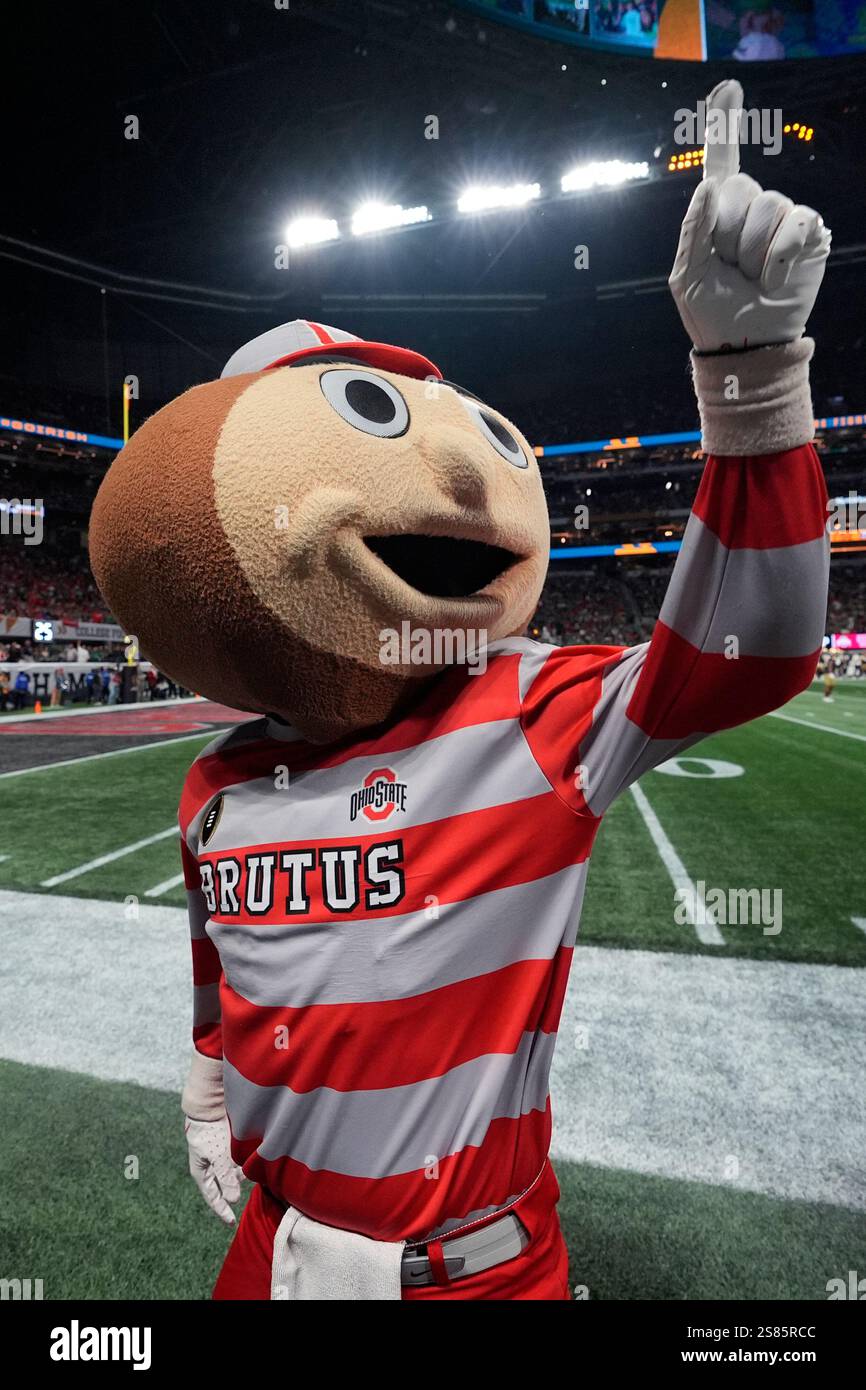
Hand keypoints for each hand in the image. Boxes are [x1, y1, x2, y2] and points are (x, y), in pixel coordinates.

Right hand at [184, 1115, 243, 1223]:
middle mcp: (208, 1165)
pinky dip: (242, 1161)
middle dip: (234, 1188)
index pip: (212, 1197)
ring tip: (252, 1169)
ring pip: (230, 1171)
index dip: (221, 1210)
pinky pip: (234, 1159)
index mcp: (202, 1172)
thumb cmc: (210, 1132)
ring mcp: (216, 1155)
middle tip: (247, 1186)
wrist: (209, 1106)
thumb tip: (233, 1200)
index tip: (231, 1222)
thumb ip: (225, 1178)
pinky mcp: (223, 1145)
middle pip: (223, 1184)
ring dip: (240, 1173)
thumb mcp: (218, 1157)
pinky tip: (251, 1157)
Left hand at [669, 79, 830, 353]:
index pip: (721, 164)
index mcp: (717, 216)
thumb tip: (709, 185)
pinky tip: (774, 278)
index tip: (728, 88)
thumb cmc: (712, 315)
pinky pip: (798, 221)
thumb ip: (693, 229)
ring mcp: (782, 220)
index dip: (724, 126)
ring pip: (769, 205)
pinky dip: (781, 253)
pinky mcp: (809, 234)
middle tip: (731, 268)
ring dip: (754, 251)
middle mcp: (751, 209)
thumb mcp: (687, 276)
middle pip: (740, 187)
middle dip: (729, 232)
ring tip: (753, 278)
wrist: (746, 346)